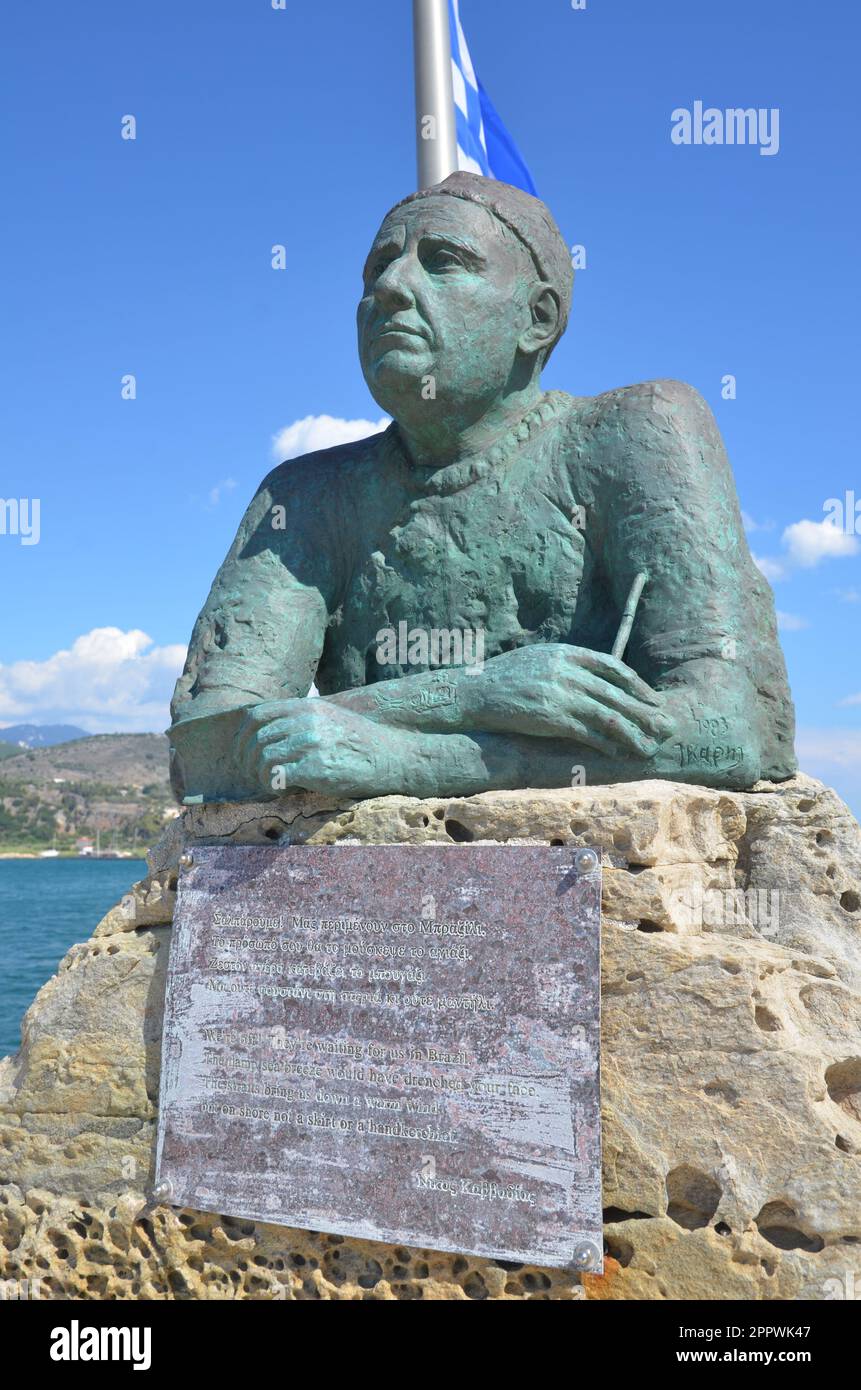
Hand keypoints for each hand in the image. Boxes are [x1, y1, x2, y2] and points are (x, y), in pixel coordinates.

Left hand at [234, 699, 410, 797]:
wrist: (391, 757)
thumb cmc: (360, 740)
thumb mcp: (329, 716)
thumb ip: (300, 718)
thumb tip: (267, 730)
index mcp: (306, 707)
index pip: (257, 714)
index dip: (242, 734)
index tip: (240, 750)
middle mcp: (306, 721)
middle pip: (257, 738)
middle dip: (246, 759)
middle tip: (249, 773)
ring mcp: (311, 744)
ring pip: (263, 757)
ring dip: (258, 774)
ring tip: (265, 783)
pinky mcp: (316, 768)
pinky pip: (278, 776)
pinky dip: (271, 785)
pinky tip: (279, 790)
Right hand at [470, 644, 673, 756]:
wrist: (473, 691)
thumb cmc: (505, 678)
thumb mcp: (539, 659)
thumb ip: (567, 665)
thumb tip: (594, 679)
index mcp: (566, 652)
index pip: (613, 666)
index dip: (637, 685)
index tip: (653, 699)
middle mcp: (566, 670)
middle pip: (616, 693)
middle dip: (645, 712)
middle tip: (667, 725)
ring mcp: (559, 693)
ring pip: (608, 714)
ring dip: (632, 733)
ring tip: (649, 746)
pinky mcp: (549, 716)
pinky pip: (587, 732)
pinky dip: (606, 744)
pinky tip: (619, 753)